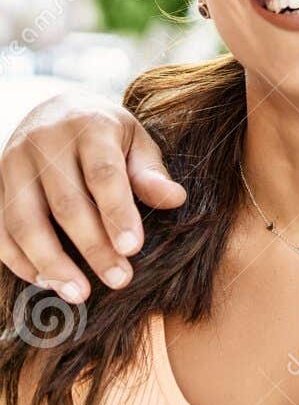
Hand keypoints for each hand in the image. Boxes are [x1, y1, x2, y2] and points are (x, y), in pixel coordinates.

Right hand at [0, 92, 185, 299]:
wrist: (53, 111)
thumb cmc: (105, 134)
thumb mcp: (135, 141)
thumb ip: (150, 172)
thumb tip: (175, 199)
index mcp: (89, 127)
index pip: (103, 175)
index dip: (117, 213)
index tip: (133, 249)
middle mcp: (44, 144)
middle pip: (66, 204)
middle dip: (93, 247)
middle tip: (119, 280)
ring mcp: (13, 165)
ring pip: (25, 221)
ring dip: (51, 263)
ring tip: (79, 293)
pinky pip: (0, 229)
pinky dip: (20, 260)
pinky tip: (48, 281)